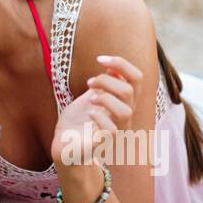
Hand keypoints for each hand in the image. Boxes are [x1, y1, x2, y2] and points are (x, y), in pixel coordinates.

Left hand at [52, 54, 139, 170]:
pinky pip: (111, 130)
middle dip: (106, 81)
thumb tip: (113, 66)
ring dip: (105, 99)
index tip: (99, 59)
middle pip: (129, 91)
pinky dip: (99, 117)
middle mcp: (124, 114)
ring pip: (126, 111)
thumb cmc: (80, 120)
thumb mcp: (93, 96)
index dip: (121, 64)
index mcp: (124, 101)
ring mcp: (117, 129)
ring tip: (90, 99)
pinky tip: (90, 113)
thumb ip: (105, 83)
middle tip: (89, 83)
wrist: (66, 144)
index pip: (136, 78)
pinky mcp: (105, 142)